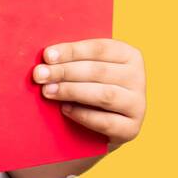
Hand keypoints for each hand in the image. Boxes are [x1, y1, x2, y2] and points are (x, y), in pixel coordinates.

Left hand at [32, 38, 145, 152]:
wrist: (100, 128)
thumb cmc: (88, 89)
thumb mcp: (85, 70)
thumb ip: (73, 61)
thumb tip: (47, 56)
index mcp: (129, 55)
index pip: (99, 49)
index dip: (72, 51)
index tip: (47, 55)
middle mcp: (138, 78)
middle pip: (99, 71)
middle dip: (65, 72)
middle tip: (40, 75)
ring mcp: (138, 104)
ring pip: (104, 95)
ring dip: (72, 91)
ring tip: (48, 91)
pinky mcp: (131, 128)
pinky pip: (105, 121)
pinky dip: (82, 114)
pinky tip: (64, 109)